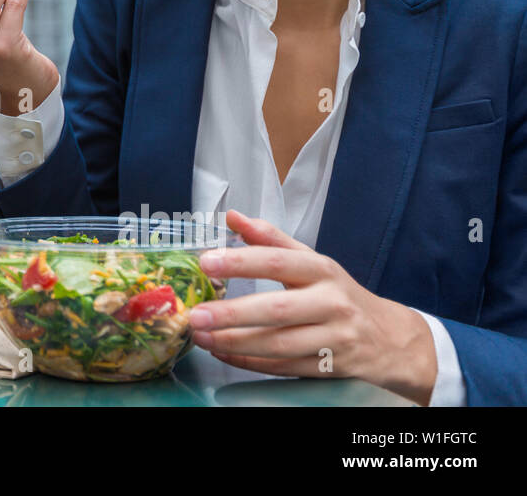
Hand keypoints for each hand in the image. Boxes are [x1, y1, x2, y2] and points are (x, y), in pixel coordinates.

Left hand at [187, 210, 438, 405]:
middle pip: (277, 309)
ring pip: (278, 344)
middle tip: (196, 314)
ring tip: (201, 336)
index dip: (240, 261)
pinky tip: (223, 353)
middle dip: (232, 313)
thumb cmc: (339, 295)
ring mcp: (333, 338)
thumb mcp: (312, 261)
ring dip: (235, 342)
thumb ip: (271, 240)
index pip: (278, 261)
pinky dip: (249, 362)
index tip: (206, 261)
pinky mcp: (330, 368)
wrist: (390, 339)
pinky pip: (283, 367)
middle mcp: (330, 303)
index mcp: (322, 270)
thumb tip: (232, 216)